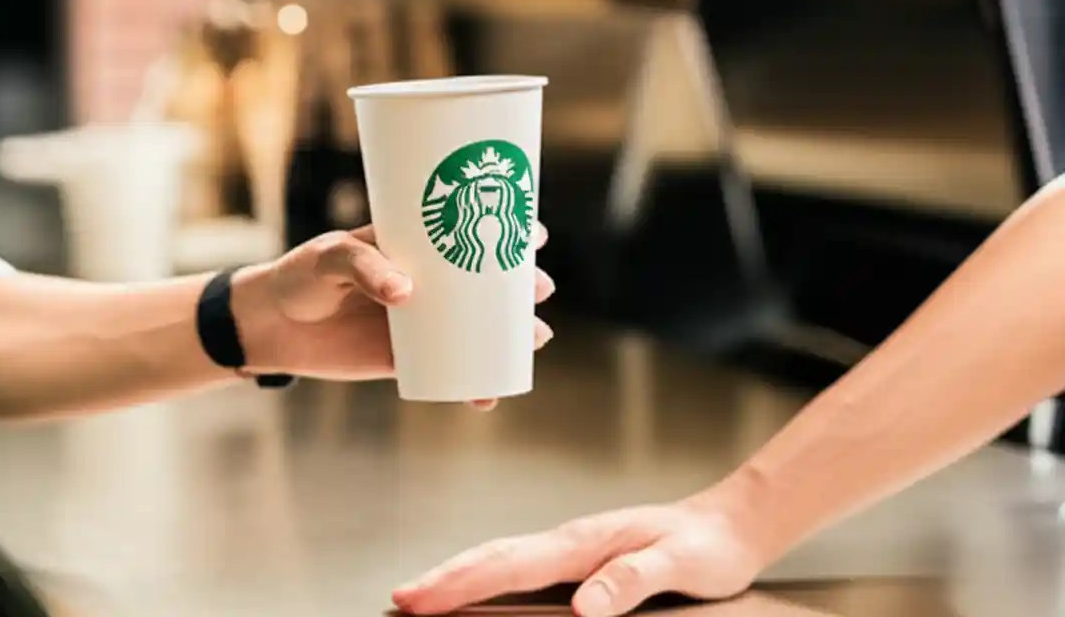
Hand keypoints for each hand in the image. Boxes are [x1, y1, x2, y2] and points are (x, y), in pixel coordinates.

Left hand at [231, 223, 554, 405]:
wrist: (272, 325)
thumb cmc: (301, 275)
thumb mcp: (329, 257)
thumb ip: (364, 267)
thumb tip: (406, 293)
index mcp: (416, 245)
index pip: (471, 231)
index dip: (508, 232)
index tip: (536, 235)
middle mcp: (428, 281)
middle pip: (489, 284)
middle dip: (523, 288)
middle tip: (540, 291)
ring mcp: (422, 321)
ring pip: (480, 329)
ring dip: (513, 336)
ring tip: (534, 341)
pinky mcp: (408, 358)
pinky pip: (452, 371)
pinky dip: (474, 384)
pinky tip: (489, 395)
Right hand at [391, 497, 763, 615]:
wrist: (728, 525)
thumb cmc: (706, 546)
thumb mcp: (679, 565)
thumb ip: (631, 581)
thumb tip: (584, 606)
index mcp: (584, 542)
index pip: (510, 563)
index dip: (462, 581)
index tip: (422, 596)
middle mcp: (570, 541)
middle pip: (493, 556)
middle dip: (444, 576)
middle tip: (402, 598)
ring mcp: (571, 549)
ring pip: (501, 559)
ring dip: (459, 574)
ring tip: (422, 594)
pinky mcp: (578, 560)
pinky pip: (520, 568)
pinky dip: (487, 576)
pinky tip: (476, 591)